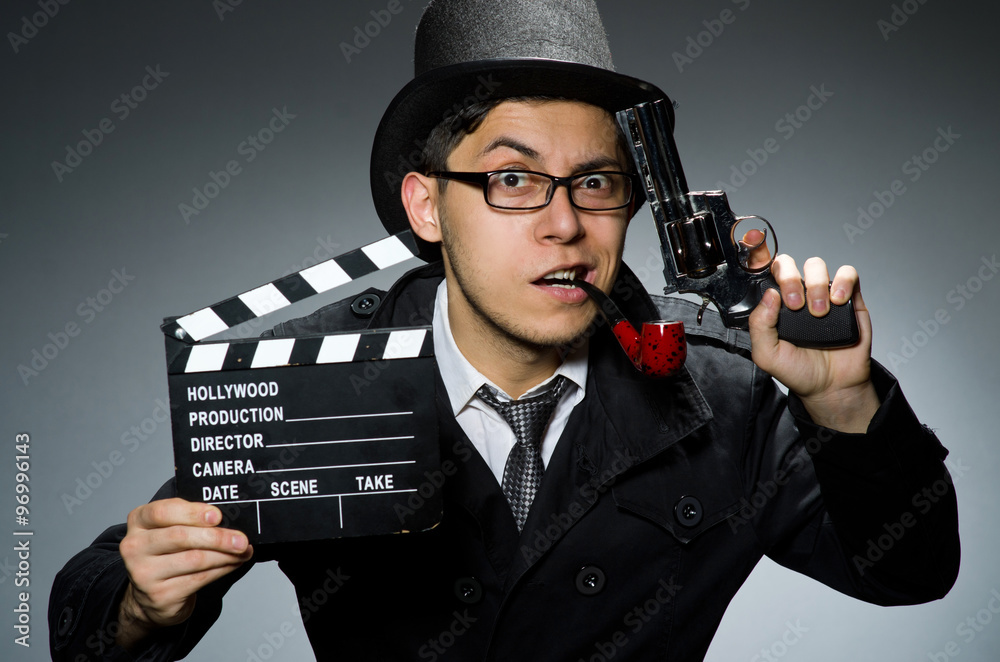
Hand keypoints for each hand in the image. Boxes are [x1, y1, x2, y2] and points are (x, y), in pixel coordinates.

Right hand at [115, 498, 252, 649]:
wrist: (148, 597)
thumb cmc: (165, 555)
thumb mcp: (169, 529)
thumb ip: (190, 519)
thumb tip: (228, 518)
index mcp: (139, 522)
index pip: (162, 512)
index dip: (193, 512)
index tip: (218, 516)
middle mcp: (136, 547)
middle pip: (180, 537)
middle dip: (217, 537)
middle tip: (241, 539)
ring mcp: (145, 573)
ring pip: (194, 559)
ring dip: (225, 555)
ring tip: (242, 551)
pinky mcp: (160, 595)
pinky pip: (199, 579)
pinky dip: (222, 569)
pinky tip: (233, 563)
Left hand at [742, 231, 879, 431]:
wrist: (831, 386)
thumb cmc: (798, 370)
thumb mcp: (767, 354)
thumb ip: (759, 325)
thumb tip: (768, 294)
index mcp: (773, 304)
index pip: (762, 272)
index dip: (757, 253)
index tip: (753, 242)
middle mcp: (797, 294)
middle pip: (789, 264)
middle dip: (790, 278)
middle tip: (795, 304)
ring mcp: (822, 293)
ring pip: (817, 265)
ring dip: (816, 285)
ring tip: (818, 312)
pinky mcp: (849, 298)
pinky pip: (848, 274)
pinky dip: (842, 282)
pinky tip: (837, 301)